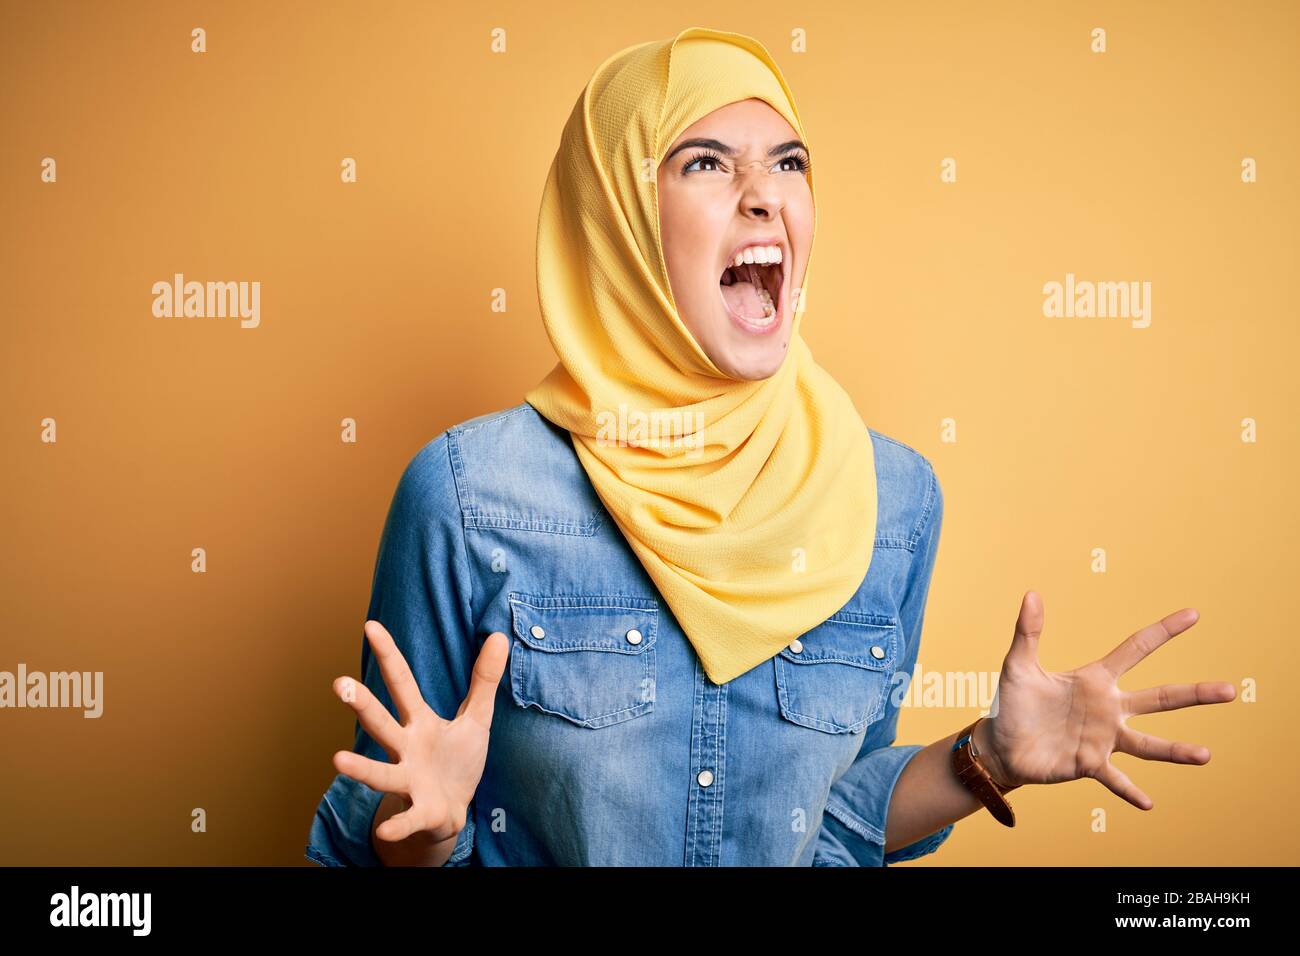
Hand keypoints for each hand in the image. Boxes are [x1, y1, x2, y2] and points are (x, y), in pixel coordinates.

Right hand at [331, 620, 509, 845]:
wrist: (451, 811)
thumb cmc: (456, 760)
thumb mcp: (476, 717)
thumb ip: (484, 679)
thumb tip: (500, 635)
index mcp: (419, 722)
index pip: (402, 683)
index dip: (389, 654)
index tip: (371, 626)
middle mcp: (406, 748)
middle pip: (381, 724)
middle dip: (361, 705)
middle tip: (339, 684)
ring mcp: (409, 780)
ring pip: (382, 773)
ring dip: (361, 768)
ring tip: (338, 761)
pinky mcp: (421, 810)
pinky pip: (408, 818)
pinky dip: (397, 825)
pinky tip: (385, 830)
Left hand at [979, 591, 1235, 808]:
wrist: (1001, 745)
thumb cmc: (1013, 704)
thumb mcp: (1018, 665)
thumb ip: (1027, 631)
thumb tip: (1031, 592)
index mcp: (1096, 680)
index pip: (1135, 649)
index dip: (1163, 632)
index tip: (1192, 615)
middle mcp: (1108, 709)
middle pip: (1159, 698)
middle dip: (1194, 694)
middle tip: (1230, 690)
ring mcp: (1103, 738)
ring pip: (1147, 743)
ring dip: (1175, 751)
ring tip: (1204, 756)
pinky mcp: (1089, 764)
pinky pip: (1115, 779)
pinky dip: (1130, 791)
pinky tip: (1148, 803)